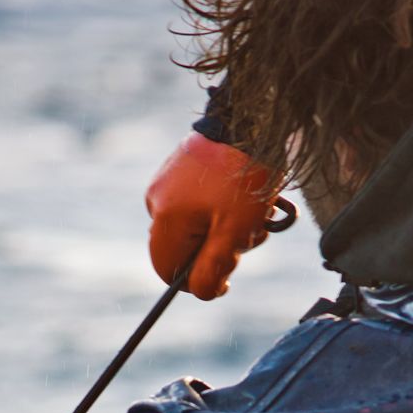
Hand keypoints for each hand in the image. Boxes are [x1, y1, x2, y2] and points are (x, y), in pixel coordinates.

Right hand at [146, 133, 276, 299]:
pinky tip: (242, 197)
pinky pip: (195, 204)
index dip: (196, 282)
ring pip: (193, 227)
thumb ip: (212, 270)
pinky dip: (220, 210)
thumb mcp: (233, 233)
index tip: (226, 277)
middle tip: (250, 236)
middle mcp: (158, 200)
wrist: (254, 119)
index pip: (168, 272)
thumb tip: (201, 293)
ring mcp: (167, 181)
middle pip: (183, 249)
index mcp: (165, 219)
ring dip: (223, 230)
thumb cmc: (244, 179)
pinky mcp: (179, 167)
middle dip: (217, 250)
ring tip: (253, 213)